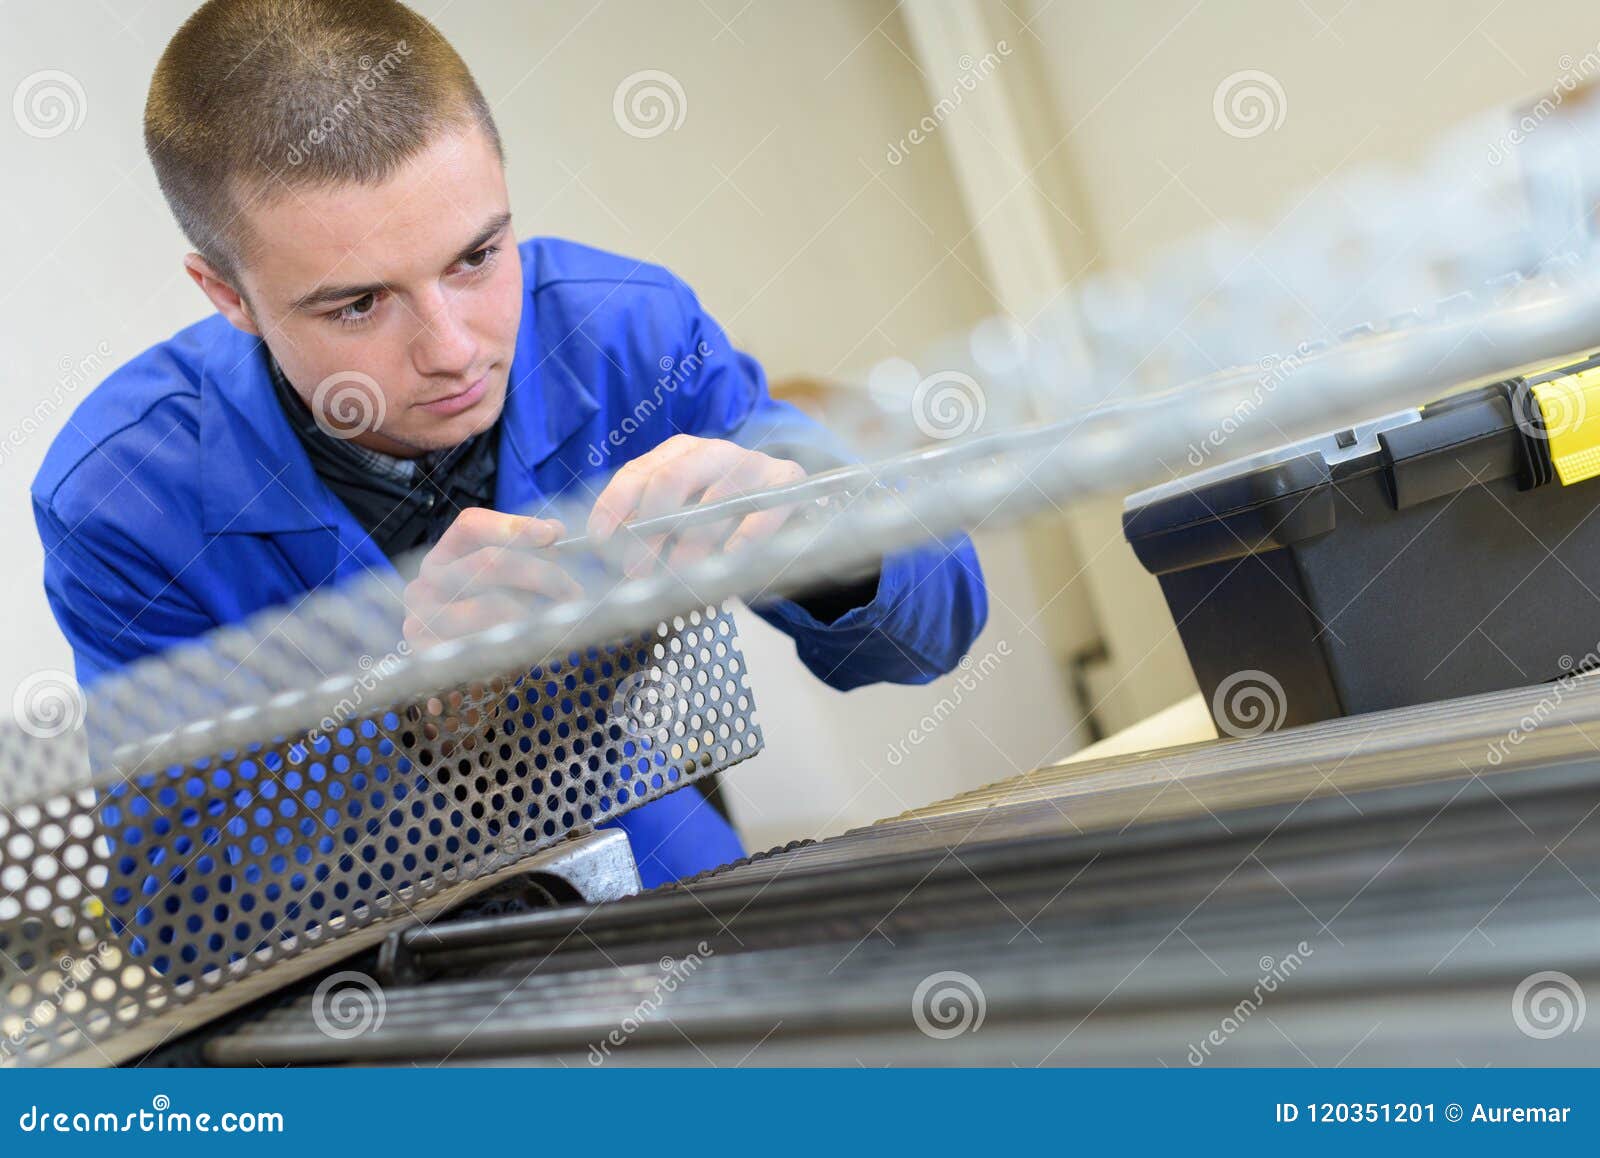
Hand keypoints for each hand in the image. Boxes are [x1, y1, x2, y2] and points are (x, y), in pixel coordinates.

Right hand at [403, 507, 582, 646]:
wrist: (449, 676)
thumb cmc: (482, 623)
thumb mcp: (498, 583)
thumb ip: (523, 552)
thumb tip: (554, 531)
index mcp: (441, 558)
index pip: (470, 525)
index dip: (515, 526)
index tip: (555, 534)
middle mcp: (424, 584)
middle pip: (490, 562)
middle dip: (543, 573)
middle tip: (574, 590)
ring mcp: (423, 620)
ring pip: (494, 604)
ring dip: (538, 610)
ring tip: (560, 619)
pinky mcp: (432, 656)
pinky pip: (489, 641)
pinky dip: (522, 640)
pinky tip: (540, 642)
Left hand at [586, 435, 806, 574]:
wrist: (793, 510)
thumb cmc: (727, 518)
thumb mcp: (686, 516)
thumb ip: (651, 525)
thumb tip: (610, 549)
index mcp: (681, 453)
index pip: (638, 471)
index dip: (615, 504)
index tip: (600, 539)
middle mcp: (714, 452)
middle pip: (671, 478)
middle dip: (648, 527)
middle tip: (637, 568)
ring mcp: (753, 463)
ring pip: (714, 499)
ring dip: (692, 542)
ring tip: (679, 573)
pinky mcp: (787, 482)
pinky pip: (762, 510)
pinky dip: (744, 536)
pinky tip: (728, 558)